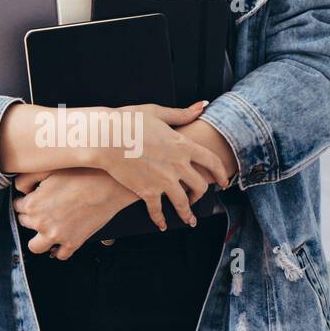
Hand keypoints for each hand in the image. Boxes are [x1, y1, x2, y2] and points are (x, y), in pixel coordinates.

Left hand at [12, 167, 137, 258]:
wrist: (108, 186)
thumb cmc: (81, 174)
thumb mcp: (48, 169)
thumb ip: (27, 178)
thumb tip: (21, 189)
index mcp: (33, 204)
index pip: (17, 207)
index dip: (25, 201)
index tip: (32, 198)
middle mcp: (41, 223)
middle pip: (25, 224)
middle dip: (31, 217)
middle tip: (43, 209)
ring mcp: (57, 236)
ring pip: (36, 247)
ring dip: (38, 239)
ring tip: (46, 230)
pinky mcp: (73, 243)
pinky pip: (60, 255)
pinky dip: (59, 250)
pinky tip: (62, 241)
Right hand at [90, 101, 230, 230]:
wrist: (105, 137)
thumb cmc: (129, 121)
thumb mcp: (158, 113)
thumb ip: (182, 114)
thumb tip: (202, 106)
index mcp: (183, 145)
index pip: (212, 162)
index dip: (221, 173)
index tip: (223, 181)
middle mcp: (177, 165)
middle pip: (200, 186)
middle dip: (201, 195)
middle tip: (198, 198)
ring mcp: (163, 180)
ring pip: (183, 203)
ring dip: (187, 214)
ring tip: (188, 220)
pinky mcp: (147, 191)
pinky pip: (157, 210)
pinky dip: (160, 220)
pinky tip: (162, 225)